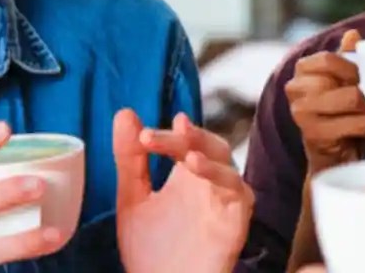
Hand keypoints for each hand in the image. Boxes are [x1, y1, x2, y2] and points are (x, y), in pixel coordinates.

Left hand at [114, 109, 253, 272]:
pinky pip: (239, 191)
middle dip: (190, 136)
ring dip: (208, 155)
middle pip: (209, 145)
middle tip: (169, 130)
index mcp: (186, 174)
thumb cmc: (152, 251)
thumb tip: (125, 113)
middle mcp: (208, 182)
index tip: (141, 136)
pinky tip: (199, 172)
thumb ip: (130, 160)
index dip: (165, 136)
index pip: (181, 142)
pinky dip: (222, 178)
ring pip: (228, 164)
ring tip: (186, 155)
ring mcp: (225, 200)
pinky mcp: (236, 220)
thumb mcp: (132, 200)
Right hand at [285, 29, 364, 172]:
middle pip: (340, 79)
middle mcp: (294, 89)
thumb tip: (352, 34)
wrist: (333, 156)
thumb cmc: (339, 113)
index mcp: (301, 70)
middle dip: (362, 90)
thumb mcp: (343, 81)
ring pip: (350, 98)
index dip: (352, 67)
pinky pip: (355, 122)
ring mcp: (301, 113)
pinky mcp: (313, 134)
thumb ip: (346, 57)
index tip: (362, 79)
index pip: (329, 59)